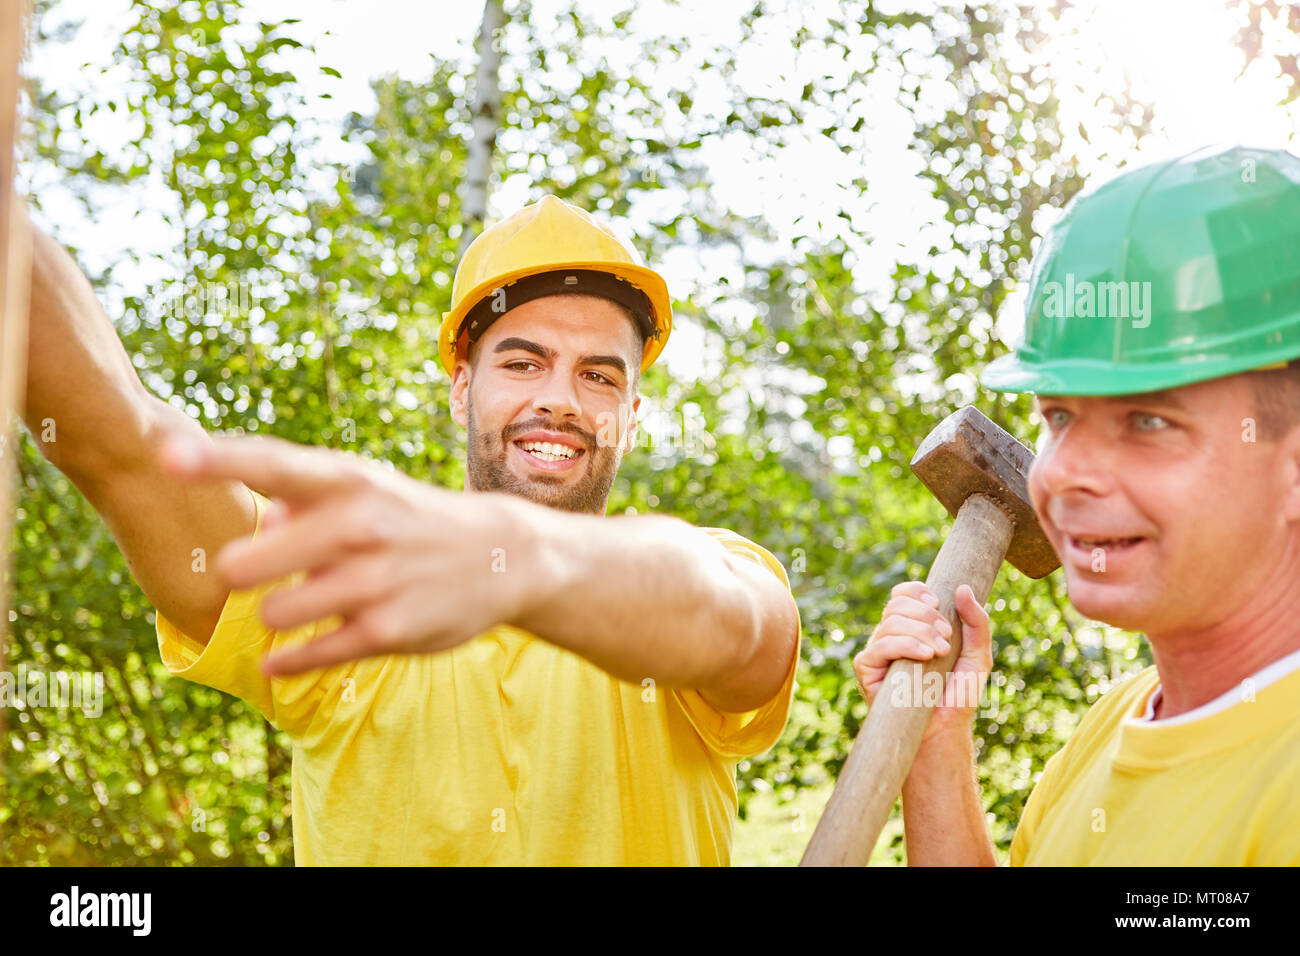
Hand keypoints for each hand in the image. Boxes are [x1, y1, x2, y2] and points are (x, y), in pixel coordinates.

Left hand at [160, 432, 539, 675]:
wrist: (503, 556)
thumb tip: (259, 521)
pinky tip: (284, 654)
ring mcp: (375, 582)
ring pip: (275, 613)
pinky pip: (307, 655)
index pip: (272, 465)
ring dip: (276, 613)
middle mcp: (360, 526)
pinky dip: (287, 657)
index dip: (216, 461)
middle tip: (253, 572)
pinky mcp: (388, 632)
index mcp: (348, 482)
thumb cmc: (411, 517)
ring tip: (306, 602)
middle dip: (239, 574)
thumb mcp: (364, 490)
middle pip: (245, 564)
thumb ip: (297, 497)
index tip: (167, 456)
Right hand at [852, 581, 992, 744]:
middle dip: (926, 615)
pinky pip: (879, 646)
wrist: (944, 730)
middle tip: (947, 639)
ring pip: (890, 622)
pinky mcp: (867, 669)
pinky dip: (904, 645)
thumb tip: (962, 588)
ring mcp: (877, 651)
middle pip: (897, 604)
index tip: (938, 604)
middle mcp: (891, 636)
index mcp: (912, 627)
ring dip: (920, 631)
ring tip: (940, 652)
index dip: (917, 592)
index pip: (903, 594)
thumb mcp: (978, 656)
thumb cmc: (958, 695)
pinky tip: (925, 656)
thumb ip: (977, 622)